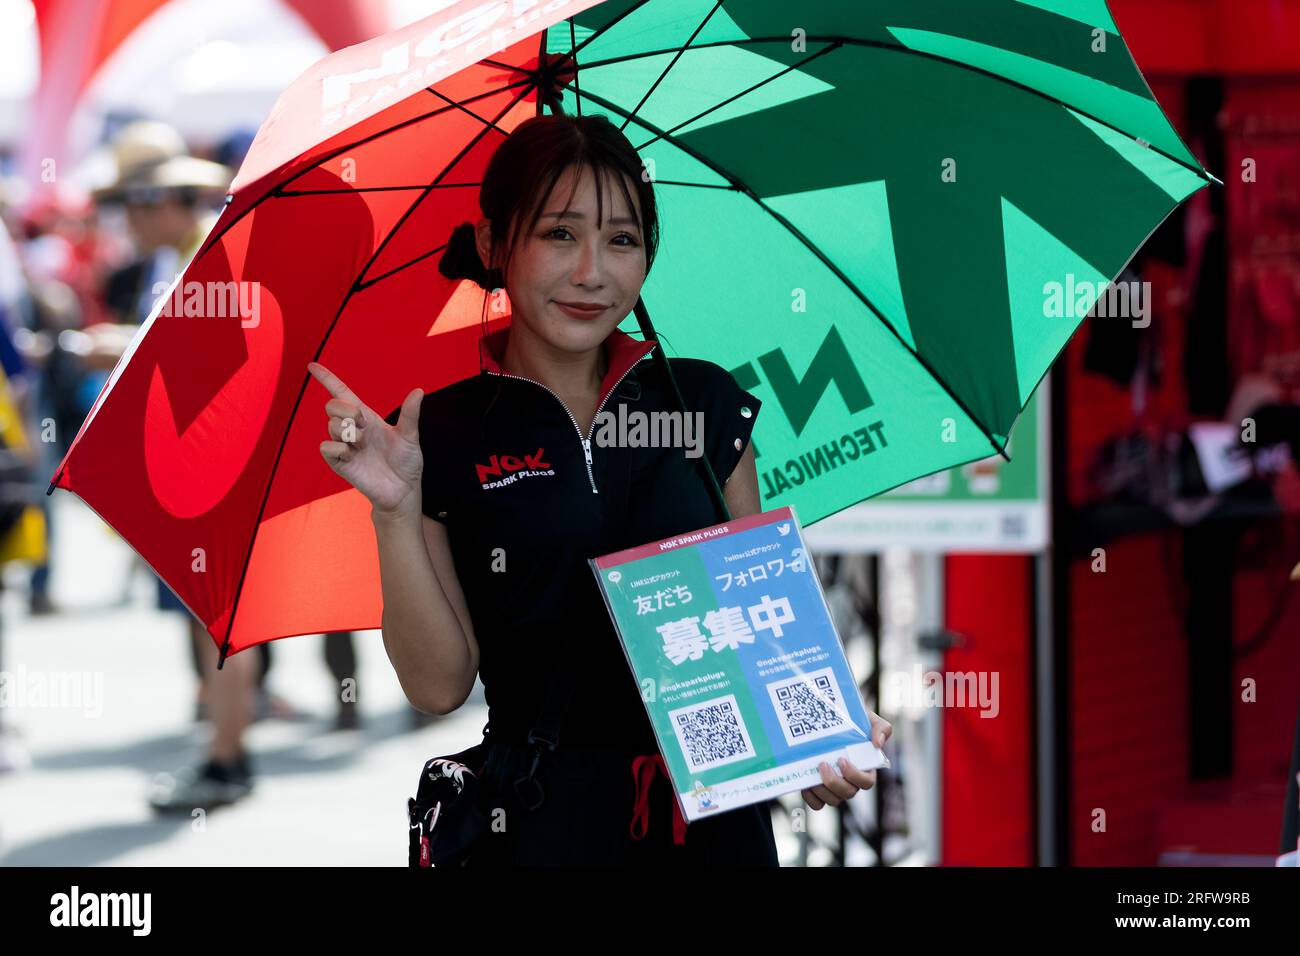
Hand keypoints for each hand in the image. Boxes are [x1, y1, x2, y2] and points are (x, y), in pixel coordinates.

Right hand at [307, 361, 423, 518]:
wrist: (403, 489)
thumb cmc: (406, 462)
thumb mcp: (410, 436)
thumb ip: (410, 414)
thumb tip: (419, 390)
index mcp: (367, 418)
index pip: (342, 393)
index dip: (327, 379)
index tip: (312, 366)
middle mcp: (353, 429)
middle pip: (332, 406)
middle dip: (346, 410)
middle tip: (364, 425)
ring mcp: (344, 446)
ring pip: (331, 425)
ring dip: (349, 432)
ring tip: (363, 444)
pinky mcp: (339, 463)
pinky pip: (326, 447)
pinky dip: (339, 448)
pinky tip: (352, 455)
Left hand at [800, 711, 891, 810]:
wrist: (826, 720)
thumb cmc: (852, 722)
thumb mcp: (869, 719)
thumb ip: (881, 728)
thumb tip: (877, 743)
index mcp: (865, 768)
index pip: (866, 782)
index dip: (854, 776)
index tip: (841, 760)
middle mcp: (850, 781)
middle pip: (848, 793)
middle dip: (835, 783)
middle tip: (822, 764)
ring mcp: (835, 787)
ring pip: (833, 801)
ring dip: (822, 790)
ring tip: (812, 773)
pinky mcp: (819, 791)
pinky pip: (818, 804)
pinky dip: (812, 798)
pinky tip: (806, 785)